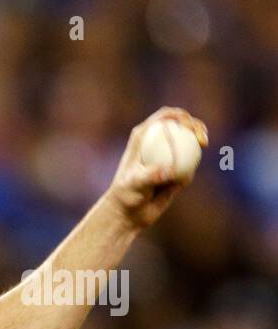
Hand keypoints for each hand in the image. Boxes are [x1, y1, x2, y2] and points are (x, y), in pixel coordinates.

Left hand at [102, 106, 207, 231]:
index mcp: (143, 136)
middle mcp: (156, 143)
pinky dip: (190, 170)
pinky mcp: (175, 170)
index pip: (165, 116)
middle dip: (195, 125)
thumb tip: (170, 169)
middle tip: (201, 138)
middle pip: (182, 125)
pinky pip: (189, 166)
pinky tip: (183, 182)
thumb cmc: (126, 196)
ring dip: (199, 142)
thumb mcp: (135, 184)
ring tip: (202, 148)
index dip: (180, 115)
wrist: (128, 213)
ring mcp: (166, 156)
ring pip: (188, 144)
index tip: (189, 125)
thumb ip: (151, 175)